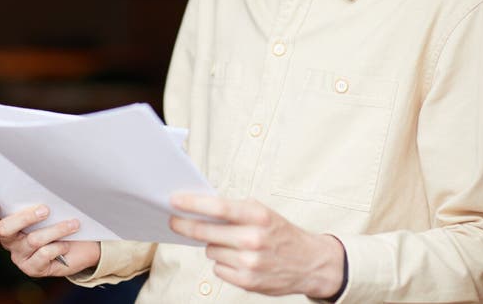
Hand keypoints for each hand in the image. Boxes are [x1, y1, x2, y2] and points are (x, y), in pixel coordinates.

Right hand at [0, 199, 100, 278]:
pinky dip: (58, 246)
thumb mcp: (51, 206)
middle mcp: (10, 239)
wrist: (81, 245)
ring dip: (56, 229)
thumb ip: (40, 199)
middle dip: (25, 217)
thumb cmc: (62, 218)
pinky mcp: (32, 268)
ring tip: (73, 223)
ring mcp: (19, 255)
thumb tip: (46, 186)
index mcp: (8, 219)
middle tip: (45, 210)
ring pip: (32, 240)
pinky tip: (66, 243)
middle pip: (5, 228)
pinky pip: (43, 255)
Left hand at [169, 193, 344, 298]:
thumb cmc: (279, 232)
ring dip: (214, 246)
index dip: (193, 204)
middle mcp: (253, 239)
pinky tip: (237, 259)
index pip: (218, 207)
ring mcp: (250, 263)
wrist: (308, 262)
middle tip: (173, 220)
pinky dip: (223, 263)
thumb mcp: (262, 212)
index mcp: (257, 215)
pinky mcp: (247, 282)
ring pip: (211, 251)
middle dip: (187, 226)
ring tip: (231, 243)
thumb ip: (234, 211)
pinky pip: (218, 269)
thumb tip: (200, 210)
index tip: (174, 201)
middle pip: (207, 232)